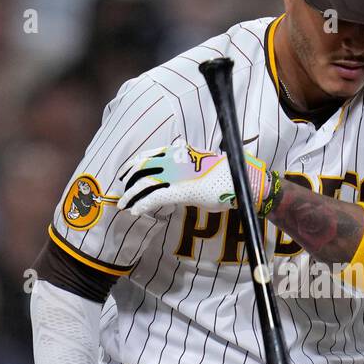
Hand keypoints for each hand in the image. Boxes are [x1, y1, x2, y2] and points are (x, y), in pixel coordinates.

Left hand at [117, 142, 271, 216]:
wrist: (241, 181)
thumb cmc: (225, 174)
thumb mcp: (202, 162)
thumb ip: (187, 163)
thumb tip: (181, 164)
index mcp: (179, 152)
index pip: (148, 155)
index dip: (133, 164)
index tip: (124, 173)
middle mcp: (174, 161)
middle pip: (142, 168)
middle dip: (128, 181)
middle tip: (122, 193)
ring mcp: (177, 176)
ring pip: (144, 185)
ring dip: (131, 196)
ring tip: (124, 205)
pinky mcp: (181, 192)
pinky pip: (154, 199)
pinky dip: (142, 205)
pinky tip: (136, 211)